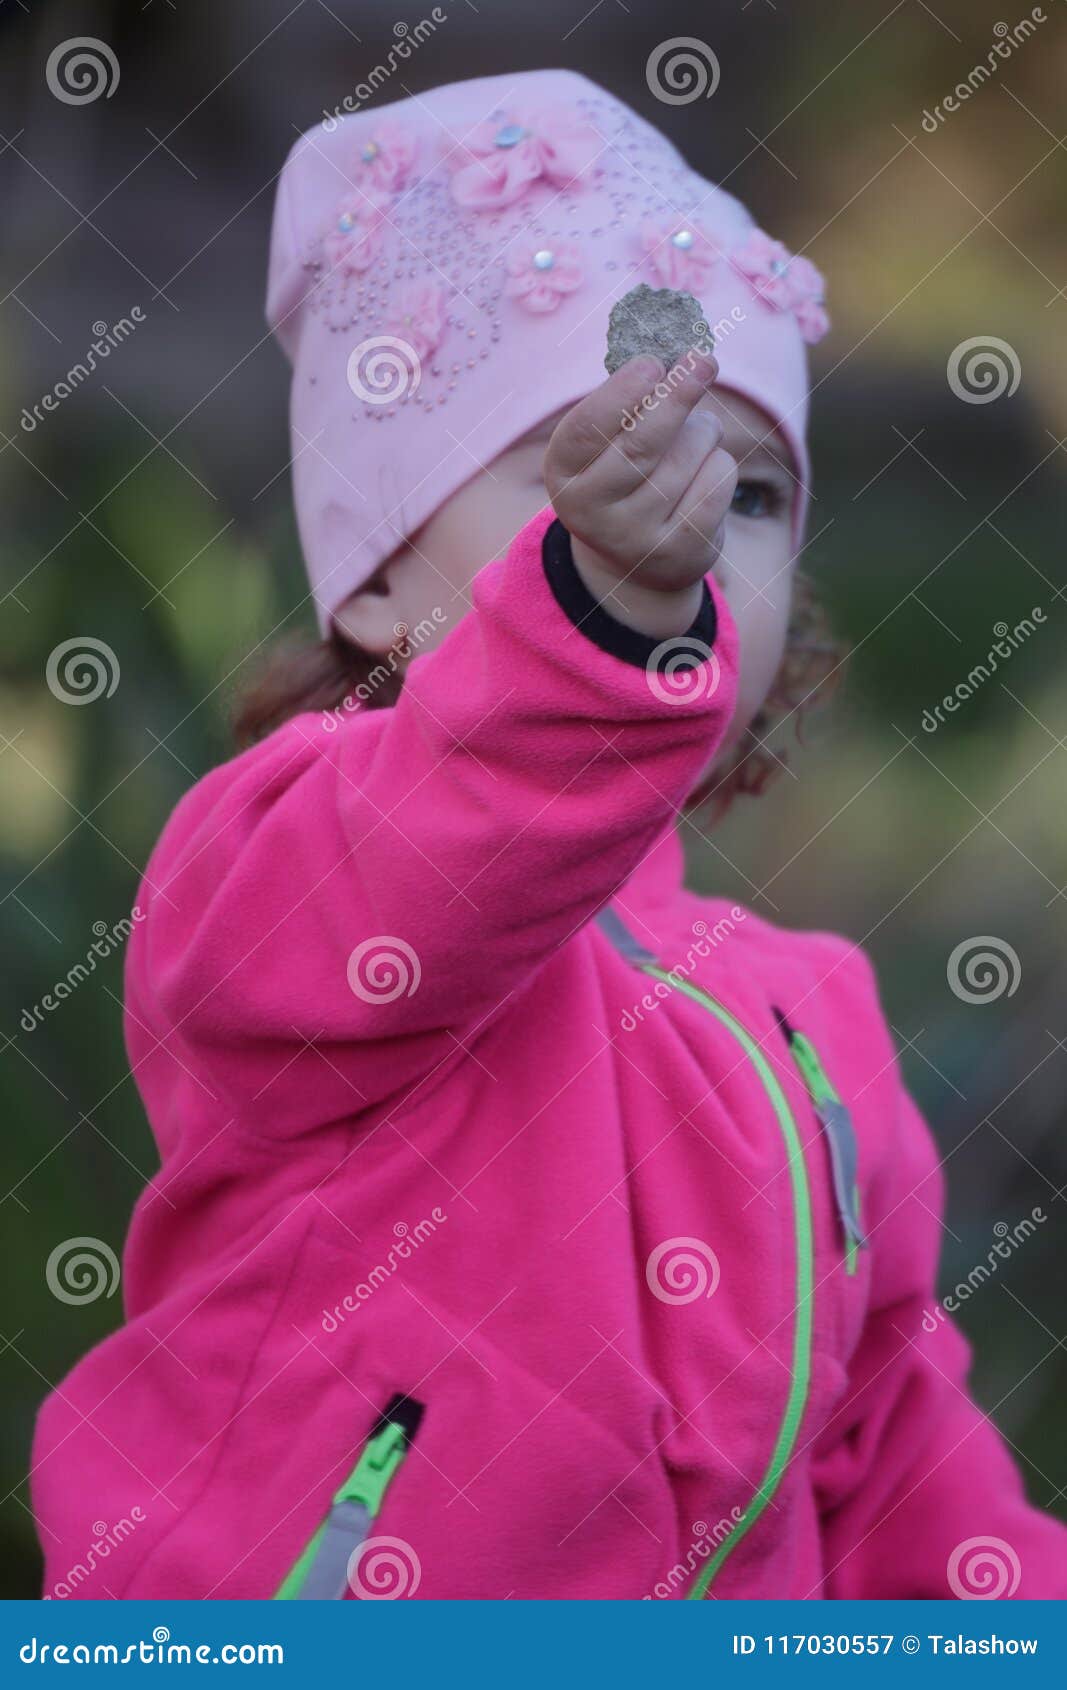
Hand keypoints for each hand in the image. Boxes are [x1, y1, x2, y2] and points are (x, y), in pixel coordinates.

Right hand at [543, 350, 736, 636]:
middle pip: (641, 444)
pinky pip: (716, 482)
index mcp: (562, 473)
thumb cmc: (626, 477)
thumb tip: (681, 359)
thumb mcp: (609, 444)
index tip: (654, 363)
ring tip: (697, 436)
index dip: (622, 392)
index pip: (588, 428)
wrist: (636, 564)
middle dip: (677, 396)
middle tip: (703, 361)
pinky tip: (707, 470)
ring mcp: (633, 538)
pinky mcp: (678, 553)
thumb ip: (631, 404)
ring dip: (704, 432)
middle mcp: (590, 512)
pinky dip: (720, 463)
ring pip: (688, 457)